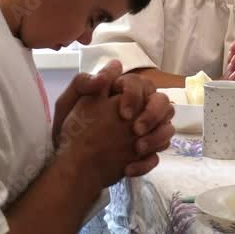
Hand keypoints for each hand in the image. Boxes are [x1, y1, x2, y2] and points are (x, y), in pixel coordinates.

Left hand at [52, 61, 173, 176]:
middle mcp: (139, 109)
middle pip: (163, 102)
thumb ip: (84, 83)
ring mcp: (145, 132)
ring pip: (167, 128)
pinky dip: (146, 163)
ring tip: (137, 150)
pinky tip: (128, 168)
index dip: (136, 96)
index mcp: (122, 94)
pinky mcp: (145, 153)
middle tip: (136, 130)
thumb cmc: (68, 130)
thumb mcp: (67, 104)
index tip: (124, 114)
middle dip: (153, 115)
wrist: (67, 164)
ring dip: (157, 138)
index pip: (142, 84)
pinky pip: (157, 156)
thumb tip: (114, 66)